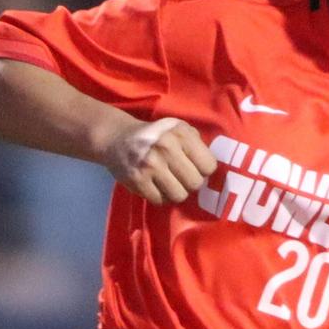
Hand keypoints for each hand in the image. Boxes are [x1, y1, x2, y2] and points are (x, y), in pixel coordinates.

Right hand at [99, 116, 216, 205]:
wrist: (117, 138)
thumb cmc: (155, 136)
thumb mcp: (177, 128)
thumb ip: (196, 143)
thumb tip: (211, 168)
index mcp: (180, 133)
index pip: (209, 166)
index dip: (203, 170)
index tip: (194, 167)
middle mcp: (166, 147)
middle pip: (195, 183)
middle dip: (190, 183)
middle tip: (181, 177)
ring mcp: (151, 165)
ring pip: (180, 195)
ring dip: (176, 192)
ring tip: (169, 183)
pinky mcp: (137, 180)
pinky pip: (160, 200)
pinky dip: (160, 196)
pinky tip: (155, 186)